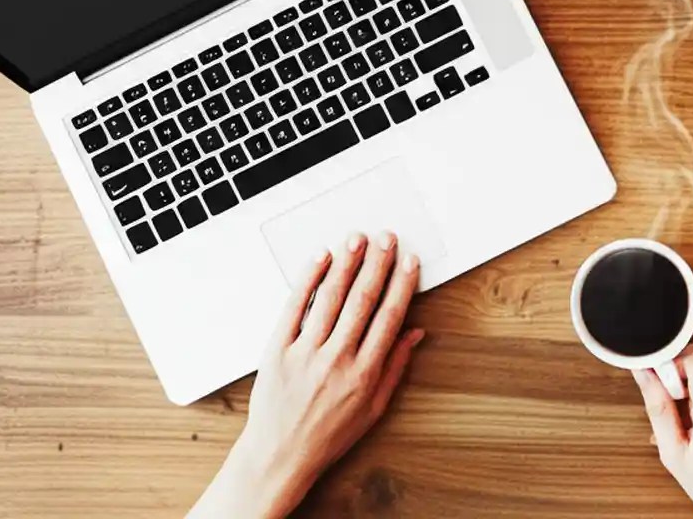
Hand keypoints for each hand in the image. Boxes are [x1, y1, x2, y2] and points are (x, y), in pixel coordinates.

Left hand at [189, 232, 424, 518]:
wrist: (280, 455)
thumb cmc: (328, 435)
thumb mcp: (374, 408)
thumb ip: (396, 367)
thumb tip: (415, 333)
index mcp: (364, 374)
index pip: (389, 317)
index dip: (402, 285)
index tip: (410, 262)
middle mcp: (337, 360)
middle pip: (362, 301)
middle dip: (378, 265)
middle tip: (387, 238)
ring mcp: (305, 353)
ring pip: (330, 299)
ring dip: (346, 264)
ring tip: (357, 239)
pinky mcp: (277, 350)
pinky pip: (294, 307)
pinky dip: (308, 280)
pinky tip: (320, 259)